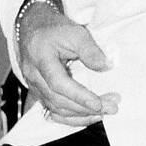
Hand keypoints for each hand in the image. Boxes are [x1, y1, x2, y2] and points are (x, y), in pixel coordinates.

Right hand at [17, 1, 117, 124]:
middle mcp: (34, 77)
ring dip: (80, 115)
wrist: (33, 27)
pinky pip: (52, 111)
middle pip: (58, 101)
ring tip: (104, 112)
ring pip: (55, 109)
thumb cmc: (54, 29)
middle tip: (112, 107)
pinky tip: (87, 116)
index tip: (99, 103)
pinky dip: (70, 117)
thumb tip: (106, 67)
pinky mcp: (39, 92)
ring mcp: (34, 87)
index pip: (59, 84)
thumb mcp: (75, 32)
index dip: (79, 96)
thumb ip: (90, 50)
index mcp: (41, 59)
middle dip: (86, 108)